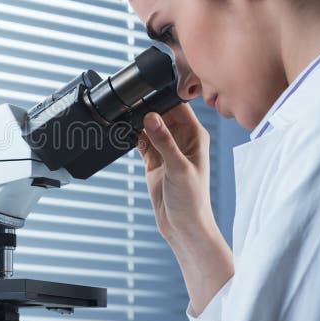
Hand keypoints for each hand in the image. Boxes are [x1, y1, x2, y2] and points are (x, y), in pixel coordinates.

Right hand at [137, 103, 214, 244]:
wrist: (183, 226)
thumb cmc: (192, 200)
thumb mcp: (178, 167)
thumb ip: (164, 141)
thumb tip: (151, 117)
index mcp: (195, 136)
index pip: (178, 107)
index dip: (163, 99)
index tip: (145, 94)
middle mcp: (181, 139)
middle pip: (161, 114)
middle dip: (146, 109)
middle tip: (129, 106)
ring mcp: (166, 149)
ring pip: (149, 127)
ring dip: (137, 123)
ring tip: (125, 119)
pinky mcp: (153, 160)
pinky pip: (140, 141)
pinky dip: (132, 137)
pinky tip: (124, 134)